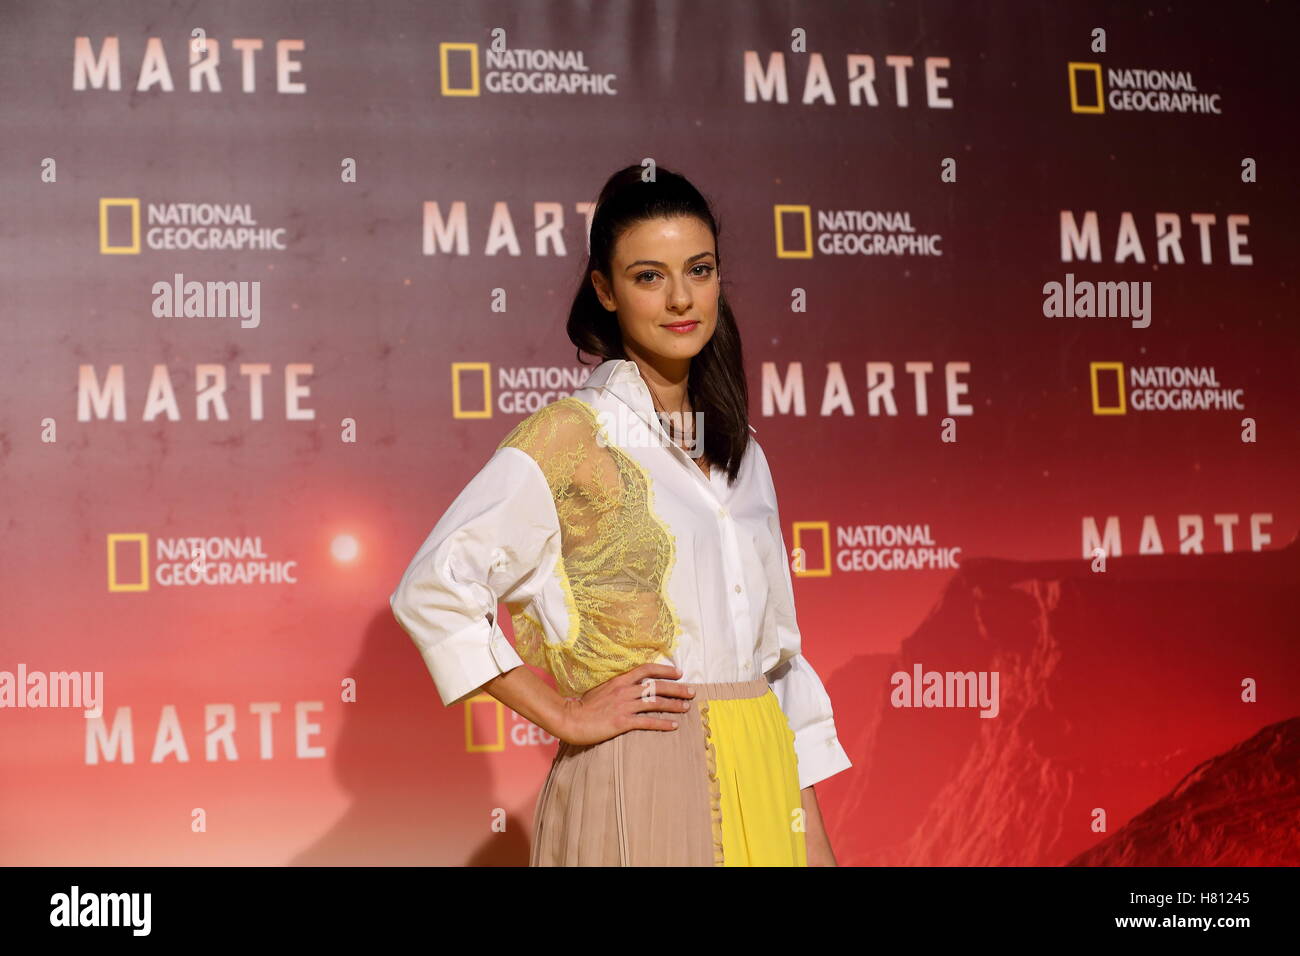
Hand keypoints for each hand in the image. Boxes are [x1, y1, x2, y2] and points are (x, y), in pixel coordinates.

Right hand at [558, 663, 694, 746]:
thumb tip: (631, 685)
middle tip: (691, 692)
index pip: (647, 669)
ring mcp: (624, 706)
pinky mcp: (622, 722)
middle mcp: (625, 690)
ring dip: (674, 705)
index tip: (679, 673)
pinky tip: (674, 725)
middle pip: (657, 686)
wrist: (570, 719)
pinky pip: (647, 722)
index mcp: (620, 680)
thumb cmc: (583, 705)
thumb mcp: (601, 689)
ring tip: (686, 707)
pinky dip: (663, 723)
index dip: (665, 670)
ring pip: (656, 703)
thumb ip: (617, 686)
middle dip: (677, 688)